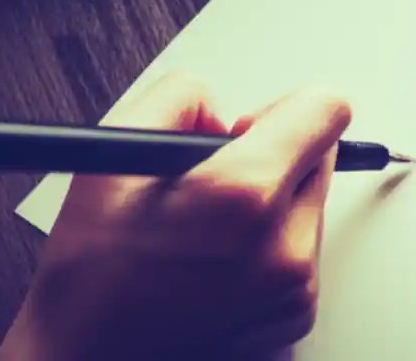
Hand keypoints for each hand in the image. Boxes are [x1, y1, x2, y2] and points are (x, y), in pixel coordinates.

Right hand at [0, 74, 351, 359]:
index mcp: (244, 195)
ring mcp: (294, 288)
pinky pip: (302, 254)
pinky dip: (269, 249)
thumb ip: (181, 99)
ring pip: (309, 206)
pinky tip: (214, 266)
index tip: (248, 128)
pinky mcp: (295, 316)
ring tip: (204, 233)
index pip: (326, 109)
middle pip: (321, 158)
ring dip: (271, 206)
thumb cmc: (89, 279)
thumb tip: (222, 107)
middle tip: (211, 185)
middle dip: (275, 157)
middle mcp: (284, 245)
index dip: (283, 109)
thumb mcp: (112, 157)